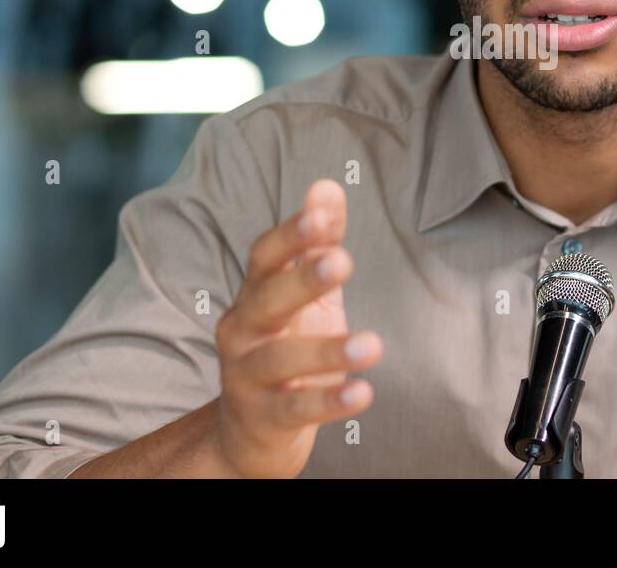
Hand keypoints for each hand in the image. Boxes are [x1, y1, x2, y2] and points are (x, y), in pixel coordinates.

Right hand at [213, 178, 383, 477]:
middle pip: (266, 299)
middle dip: (302, 279)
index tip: (320, 215)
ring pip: (280, 358)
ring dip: (327, 350)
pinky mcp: (262, 418)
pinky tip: (363, 392)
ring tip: (373, 344)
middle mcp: (243, 330)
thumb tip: (327, 185)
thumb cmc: (285, 346)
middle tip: (342, 260)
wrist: (249, 431)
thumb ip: (318, 243)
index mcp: (255, 294)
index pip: (264, 257)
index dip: (290, 236)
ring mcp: (246, 376)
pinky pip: (295, 409)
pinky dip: (328, 402)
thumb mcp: (305, 295)